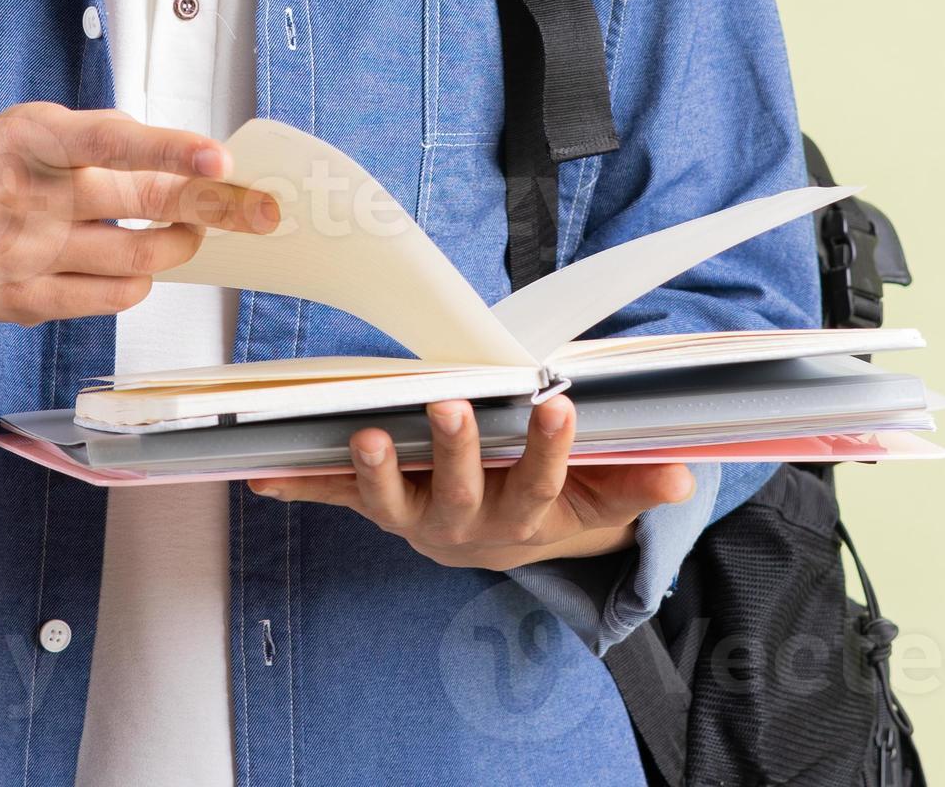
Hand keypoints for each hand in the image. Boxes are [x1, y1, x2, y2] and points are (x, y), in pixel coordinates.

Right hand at [0, 102, 278, 325]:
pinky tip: (139, 264)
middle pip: (141, 204)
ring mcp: (24, 253)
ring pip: (139, 259)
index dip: (171, 151)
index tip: (219, 161)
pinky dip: (143, 282)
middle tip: (258, 208)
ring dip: (180, 244)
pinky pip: (114, 298)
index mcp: (30, 137)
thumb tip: (195, 161)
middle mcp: (24, 195)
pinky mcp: (26, 301)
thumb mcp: (38, 129)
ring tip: (190, 230)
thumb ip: (104, 138)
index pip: (110, 142)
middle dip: (212, 207)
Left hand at [247, 396, 693, 571]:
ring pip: (392, 504)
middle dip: (457, 452)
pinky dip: (300, 487)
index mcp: (526, 516)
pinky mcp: (378, 507)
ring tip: (366, 436)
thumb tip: (682, 474)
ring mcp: (415, 518)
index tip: (557, 404)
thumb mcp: (602, 496)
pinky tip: (263, 475)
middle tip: (452, 408)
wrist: (501, 540)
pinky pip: (336, 498)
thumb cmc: (551, 501)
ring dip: (375, 473)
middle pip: (462, 493)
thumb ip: (637, 482)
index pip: (542, 482)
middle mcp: (466, 524)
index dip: (549, 448)